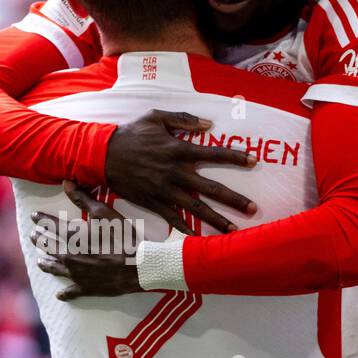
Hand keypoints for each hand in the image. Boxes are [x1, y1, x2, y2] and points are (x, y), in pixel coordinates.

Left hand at [31, 183, 144, 299]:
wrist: (138, 265)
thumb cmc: (122, 237)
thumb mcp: (104, 213)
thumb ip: (83, 199)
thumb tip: (65, 183)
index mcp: (73, 236)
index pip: (51, 225)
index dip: (41, 219)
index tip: (33, 216)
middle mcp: (69, 255)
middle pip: (48, 247)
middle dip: (40, 240)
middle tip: (33, 236)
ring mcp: (76, 274)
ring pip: (55, 269)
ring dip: (45, 264)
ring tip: (39, 261)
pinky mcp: (86, 288)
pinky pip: (71, 292)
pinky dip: (64, 293)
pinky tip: (59, 294)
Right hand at [104, 109, 256, 233]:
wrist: (103, 155)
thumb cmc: (131, 134)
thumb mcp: (155, 117)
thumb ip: (183, 119)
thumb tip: (208, 123)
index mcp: (178, 149)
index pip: (214, 154)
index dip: (235, 157)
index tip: (254, 162)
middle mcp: (175, 172)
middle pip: (210, 188)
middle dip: (233, 199)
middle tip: (253, 208)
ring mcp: (164, 190)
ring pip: (196, 208)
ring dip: (216, 219)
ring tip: (234, 229)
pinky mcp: (153, 202)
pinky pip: (173, 218)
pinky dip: (186, 229)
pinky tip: (199, 239)